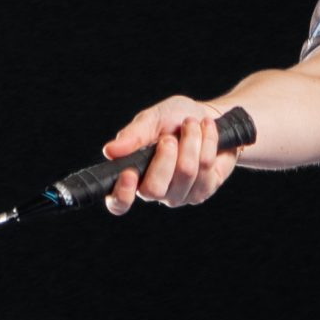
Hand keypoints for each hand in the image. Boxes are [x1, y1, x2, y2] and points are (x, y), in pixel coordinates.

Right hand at [100, 98, 243, 214]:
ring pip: (185, 173)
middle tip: (170, 137)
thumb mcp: (151, 120)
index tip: (129, 173)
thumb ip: (132, 135)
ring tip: (191, 124)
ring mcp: (180, 194)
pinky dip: (207, 141)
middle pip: (154, 189)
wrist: (210, 116)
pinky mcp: (203, 190)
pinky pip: (206, 167)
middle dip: (166, 155)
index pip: (119, 203)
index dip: (121, 195)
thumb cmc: (175, 118)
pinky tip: (206, 131)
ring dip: (191, 140)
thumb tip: (109, 151)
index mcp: (135, 176)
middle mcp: (156, 191)